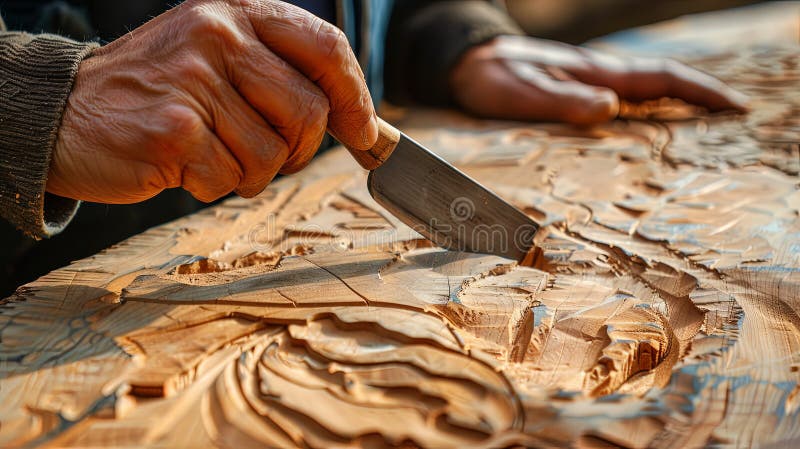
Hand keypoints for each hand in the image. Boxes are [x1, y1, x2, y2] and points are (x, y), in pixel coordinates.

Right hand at [49, 0, 377, 202]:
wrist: (65, 112)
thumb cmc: (156, 93)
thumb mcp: (215, 57)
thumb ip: (279, 74)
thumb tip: (361, 120)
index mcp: (235, 13)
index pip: (326, 47)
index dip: (355, 96)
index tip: (363, 133)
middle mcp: (217, 36)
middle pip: (309, 112)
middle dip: (300, 150)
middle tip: (271, 156)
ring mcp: (194, 81)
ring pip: (273, 155)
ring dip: (251, 172)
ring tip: (211, 153)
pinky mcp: (174, 130)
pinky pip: (230, 179)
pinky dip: (213, 186)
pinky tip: (181, 164)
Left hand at [449, 35, 747, 124]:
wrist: (467, 64)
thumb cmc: (491, 79)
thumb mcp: (521, 93)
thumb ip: (562, 101)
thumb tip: (611, 109)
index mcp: (595, 74)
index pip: (662, 77)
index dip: (701, 92)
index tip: (735, 108)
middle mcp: (599, 77)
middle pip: (665, 84)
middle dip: (704, 99)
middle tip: (736, 124)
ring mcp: (590, 84)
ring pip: (649, 92)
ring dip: (682, 106)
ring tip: (711, 131)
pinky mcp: (578, 94)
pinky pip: (627, 101)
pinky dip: (653, 111)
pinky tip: (655, 129)